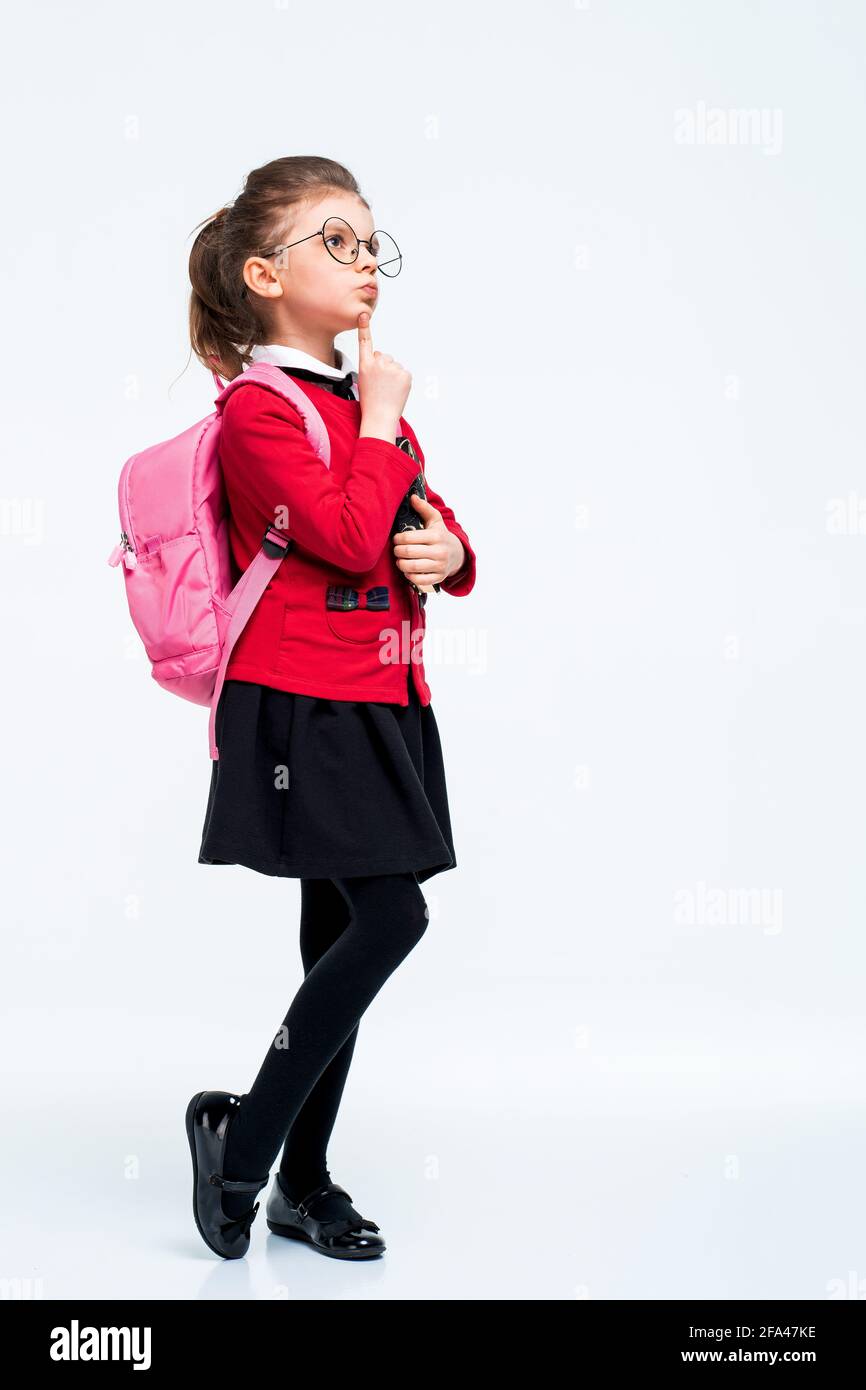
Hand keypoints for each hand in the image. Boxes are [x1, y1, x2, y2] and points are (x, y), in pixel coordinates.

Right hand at [356, 310, 410, 432]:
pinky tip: (396, 390)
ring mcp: (393, 368)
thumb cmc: (371, 402)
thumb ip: (373, 367)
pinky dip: (402, 381)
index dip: (364, 328)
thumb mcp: (364, 381)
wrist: (380, 417)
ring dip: (393, 375)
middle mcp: (378, 364)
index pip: (365, 342)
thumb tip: (384, 361)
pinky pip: (403, 372)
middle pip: (383, 356)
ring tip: (388, 390)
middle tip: (380, 385)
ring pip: (394, 365)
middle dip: (383, 367)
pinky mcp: (405, 374)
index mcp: (365, 365)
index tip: (363, 315)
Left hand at [391, 494, 465, 591]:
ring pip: (412, 567)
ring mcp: (439, 566)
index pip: (408, 537)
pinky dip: (409, 575)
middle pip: (408, 552)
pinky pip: (419, 580)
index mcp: (436, 536)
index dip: (398, 539)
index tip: (396, 539)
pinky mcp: (438, 578)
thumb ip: (424, 508)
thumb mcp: (435, 520)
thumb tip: (412, 497)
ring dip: (401, 564)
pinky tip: (407, 570)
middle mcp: (439, 551)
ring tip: (399, 560)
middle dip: (397, 551)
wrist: (458, 554)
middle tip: (396, 550)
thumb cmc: (441, 535)